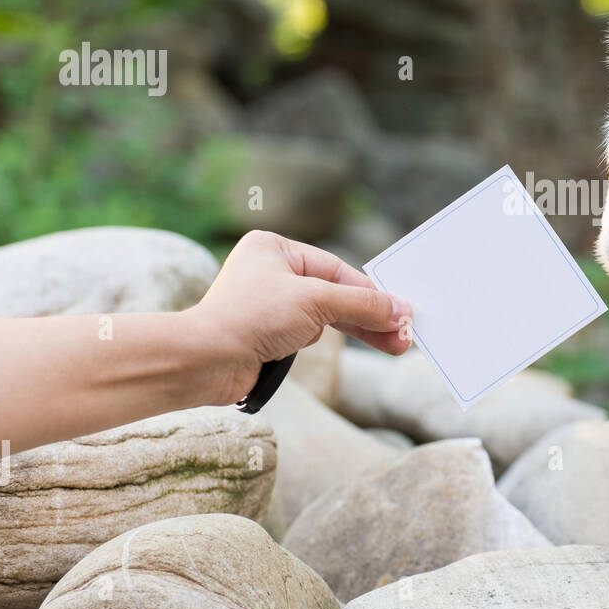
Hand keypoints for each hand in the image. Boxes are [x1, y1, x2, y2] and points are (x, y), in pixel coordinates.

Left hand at [191, 230, 411, 403]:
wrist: (204, 360)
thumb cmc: (250, 318)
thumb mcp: (316, 303)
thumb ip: (362, 304)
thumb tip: (401, 311)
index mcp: (275, 247)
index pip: (337, 269)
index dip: (372, 293)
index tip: (402, 312)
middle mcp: (270, 270)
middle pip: (334, 292)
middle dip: (370, 315)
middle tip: (404, 335)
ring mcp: (267, 302)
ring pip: (325, 314)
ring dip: (354, 329)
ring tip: (393, 345)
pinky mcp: (265, 332)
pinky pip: (307, 331)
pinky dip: (323, 339)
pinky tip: (329, 346)